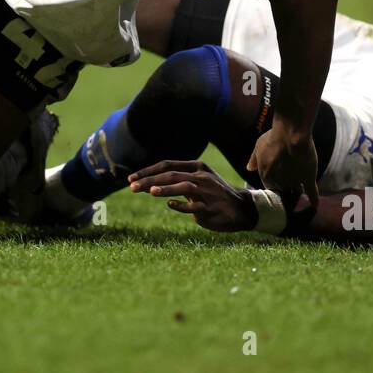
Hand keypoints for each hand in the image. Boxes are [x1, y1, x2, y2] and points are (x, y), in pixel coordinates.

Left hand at [128, 160, 255, 231]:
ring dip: (166, 189)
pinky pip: (194, 206)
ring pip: (183, 186)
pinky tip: (169, 205)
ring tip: (149, 192)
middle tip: (132, 187)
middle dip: (150, 180)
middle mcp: (201, 176)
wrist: (241, 208)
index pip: (167, 164)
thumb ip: (178, 179)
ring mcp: (207, 191)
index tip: (131, 178)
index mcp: (196, 167)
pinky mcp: (211, 207)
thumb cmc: (213, 194)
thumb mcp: (198, 180)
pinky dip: (181, 205)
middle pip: (171, 175)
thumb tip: (151, 181)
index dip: (148, 171)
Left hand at [246, 125, 318, 203]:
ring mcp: (295, 182)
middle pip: (283, 191)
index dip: (274, 186)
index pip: (269, 187)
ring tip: (300, 194)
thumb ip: (254, 159)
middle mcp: (280, 183)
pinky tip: (315, 206)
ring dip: (297, 192)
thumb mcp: (259, 147)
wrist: (290, 134)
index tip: (277, 184)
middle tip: (289, 188)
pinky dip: (314, 200)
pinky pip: (312, 192)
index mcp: (266, 176)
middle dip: (285, 190)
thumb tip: (249, 169)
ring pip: (296, 191)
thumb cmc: (273, 138)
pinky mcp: (308, 178)